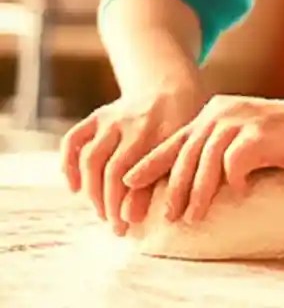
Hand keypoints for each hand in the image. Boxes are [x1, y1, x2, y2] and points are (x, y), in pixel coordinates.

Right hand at [59, 87, 205, 234]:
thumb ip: (163, 179)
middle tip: (115, 227)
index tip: (127, 226)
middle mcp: (132, 123)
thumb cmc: (183, 125)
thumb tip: (133, 217)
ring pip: (90, 158)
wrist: (170, 87)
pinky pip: (73, 140)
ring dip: (91, 191)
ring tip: (102, 213)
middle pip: (110, 170)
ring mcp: (111, 118)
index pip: (133, 176)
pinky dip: (68, 165)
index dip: (125, 204)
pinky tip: (75, 188)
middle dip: (109, 203)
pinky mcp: (97, 116)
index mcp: (160, 131)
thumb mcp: (184, 148)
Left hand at [122, 95, 283, 223]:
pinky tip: (239, 192)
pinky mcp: (259, 133)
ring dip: (195, 193)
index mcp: (217, 111)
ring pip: (204, 161)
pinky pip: (234, 163)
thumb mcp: (252, 137)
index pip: (175, 140)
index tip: (129, 186)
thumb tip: (204, 185)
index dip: (151, 165)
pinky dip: (233, 182)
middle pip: (184, 154)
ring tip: (192, 216)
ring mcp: (241, 120)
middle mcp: (223, 111)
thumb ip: (228, 150)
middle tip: (165, 216)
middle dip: (171, 188)